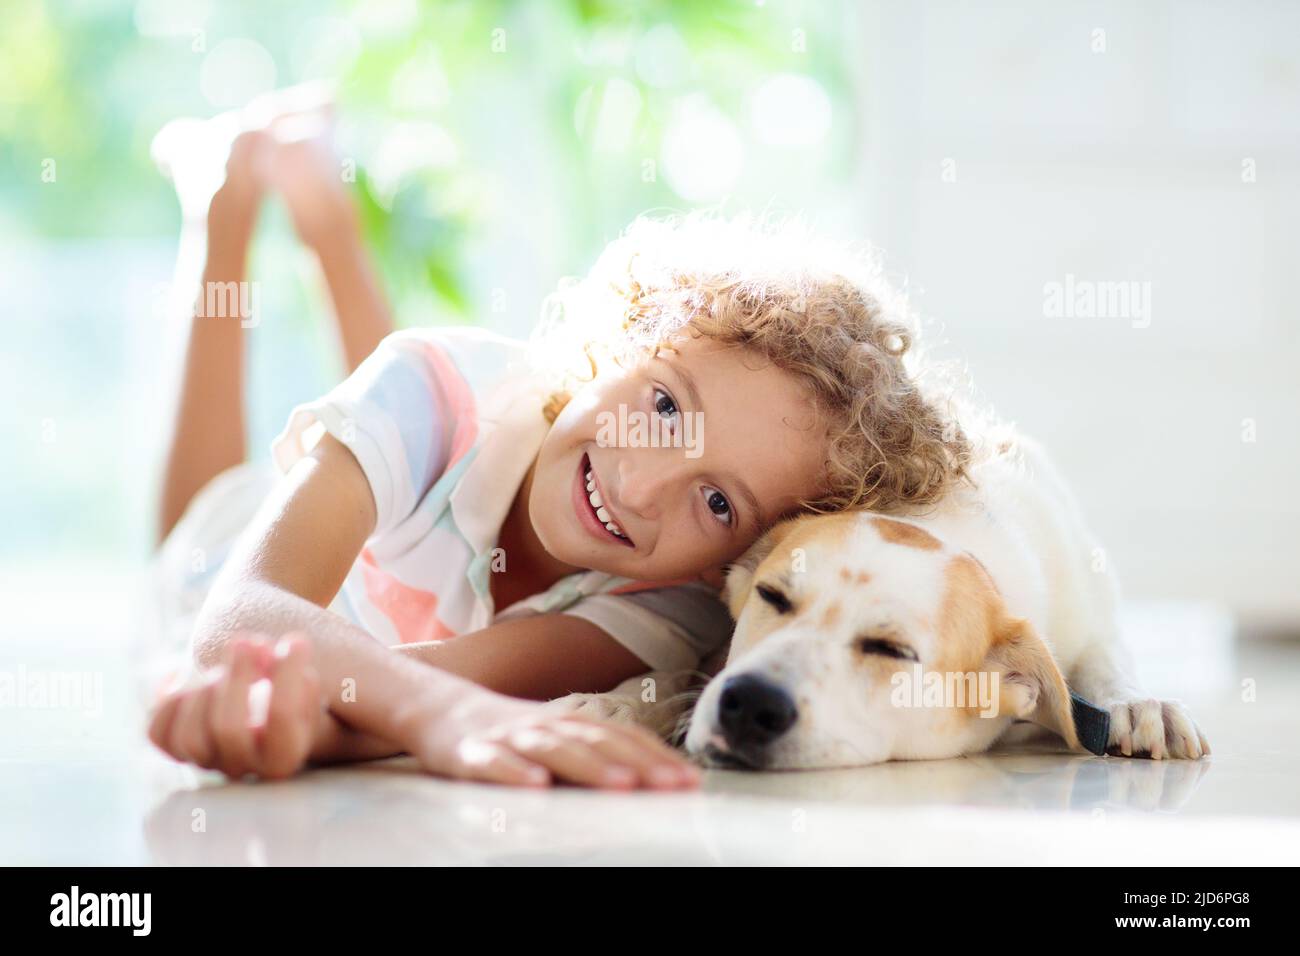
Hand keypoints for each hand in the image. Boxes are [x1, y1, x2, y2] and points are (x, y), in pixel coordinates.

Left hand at [148, 634, 327, 779]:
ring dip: (204, 691)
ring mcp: (207, 762)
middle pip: (229, 730)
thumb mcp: (305, 684)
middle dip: (236, 677)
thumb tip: (260, 652)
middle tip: (246, 641)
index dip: (287, 674)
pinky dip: (168, 701)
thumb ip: (294, 669)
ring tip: (221, 669)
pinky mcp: (178, 751)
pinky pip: (158, 734)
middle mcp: (244, 767)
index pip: (283, 718)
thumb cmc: (291, 695)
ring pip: (190, 738)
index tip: (295, 641)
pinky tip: (186, 678)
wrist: (265, 718)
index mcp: (285, 755)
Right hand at [397, 690, 700, 789]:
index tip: (691, 780)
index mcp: (571, 722)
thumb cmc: (511, 732)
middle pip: (598, 742)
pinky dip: (516, 773)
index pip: (622, 737)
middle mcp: (546, 725)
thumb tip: (652, 777)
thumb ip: (598, 752)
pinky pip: (495, 764)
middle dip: (638, 764)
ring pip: (554, 750)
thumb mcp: (557, 737)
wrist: (439, 709)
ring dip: (591, 767)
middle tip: (673, 786)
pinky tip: (536, 786)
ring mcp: (509, 737)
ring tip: (622, 786)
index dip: (657, 757)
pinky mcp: (471, 753)